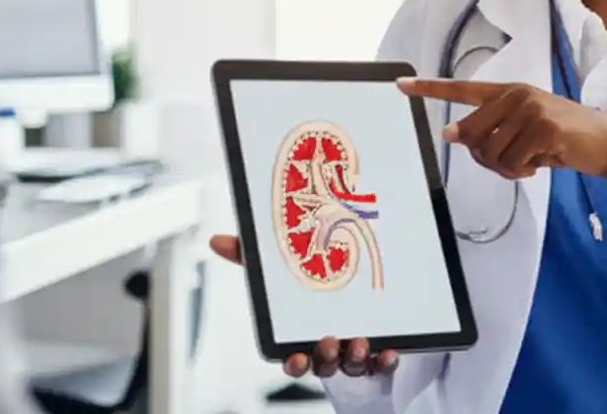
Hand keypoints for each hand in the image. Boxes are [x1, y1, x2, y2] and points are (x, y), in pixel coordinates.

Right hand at [208, 235, 399, 376]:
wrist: (357, 285)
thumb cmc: (308, 288)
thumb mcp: (279, 273)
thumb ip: (250, 260)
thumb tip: (217, 240)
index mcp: (301, 337)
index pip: (293, 360)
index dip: (293, 363)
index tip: (294, 357)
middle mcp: (328, 349)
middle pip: (324, 364)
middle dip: (326, 358)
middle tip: (329, 341)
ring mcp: (355, 352)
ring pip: (353, 366)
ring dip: (355, 358)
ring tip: (359, 342)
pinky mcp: (380, 350)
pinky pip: (382, 364)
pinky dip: (386, 361)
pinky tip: (389, 350)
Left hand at [397, 78, 606, 179]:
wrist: (605, 143)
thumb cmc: (560, 139)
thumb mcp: (523, 131)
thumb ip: (490, 130)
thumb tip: (452, 134)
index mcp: (507, 91)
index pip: (462, 89)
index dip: (429, 89)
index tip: (400, 84)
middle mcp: (515, 95)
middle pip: (471, 135)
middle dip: (485, 158)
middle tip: (512, 163)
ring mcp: (530, 109)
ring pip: (490, 154)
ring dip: (507, 169)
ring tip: (529, 162)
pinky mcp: (543, 129)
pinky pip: (512, 163)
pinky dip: (523, 172)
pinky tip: (541, 164)